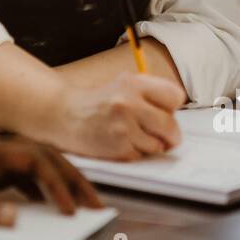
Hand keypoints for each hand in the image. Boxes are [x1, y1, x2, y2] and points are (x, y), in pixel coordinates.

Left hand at [0, 136, 103, 220]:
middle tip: (97, 207)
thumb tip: (14, 221)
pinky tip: (54, 211)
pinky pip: (26, 180)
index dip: (56, 184)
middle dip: (73, 180)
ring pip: (39, 167)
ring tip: (84, 210)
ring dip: (63, 185)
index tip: (69, 210)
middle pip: (45, 159)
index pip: (34, 160)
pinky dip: (45, 192)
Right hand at [42, 73, 182, 159]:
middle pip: (170, 126)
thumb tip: (176, 116)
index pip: (175, 96)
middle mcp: (128, 102)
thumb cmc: (97, 102)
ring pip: (158, 145)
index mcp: (133, 83)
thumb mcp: (123, 85)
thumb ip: (150, 95)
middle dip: (169, 135)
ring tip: (133, 136)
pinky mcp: (117, 147)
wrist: (63, 114)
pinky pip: (141, 156)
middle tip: (162, 136)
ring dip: (150, 145)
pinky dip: (135, 153)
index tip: (165, 112)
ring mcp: (122, 126)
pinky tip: (121, 143)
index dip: (172, 108)